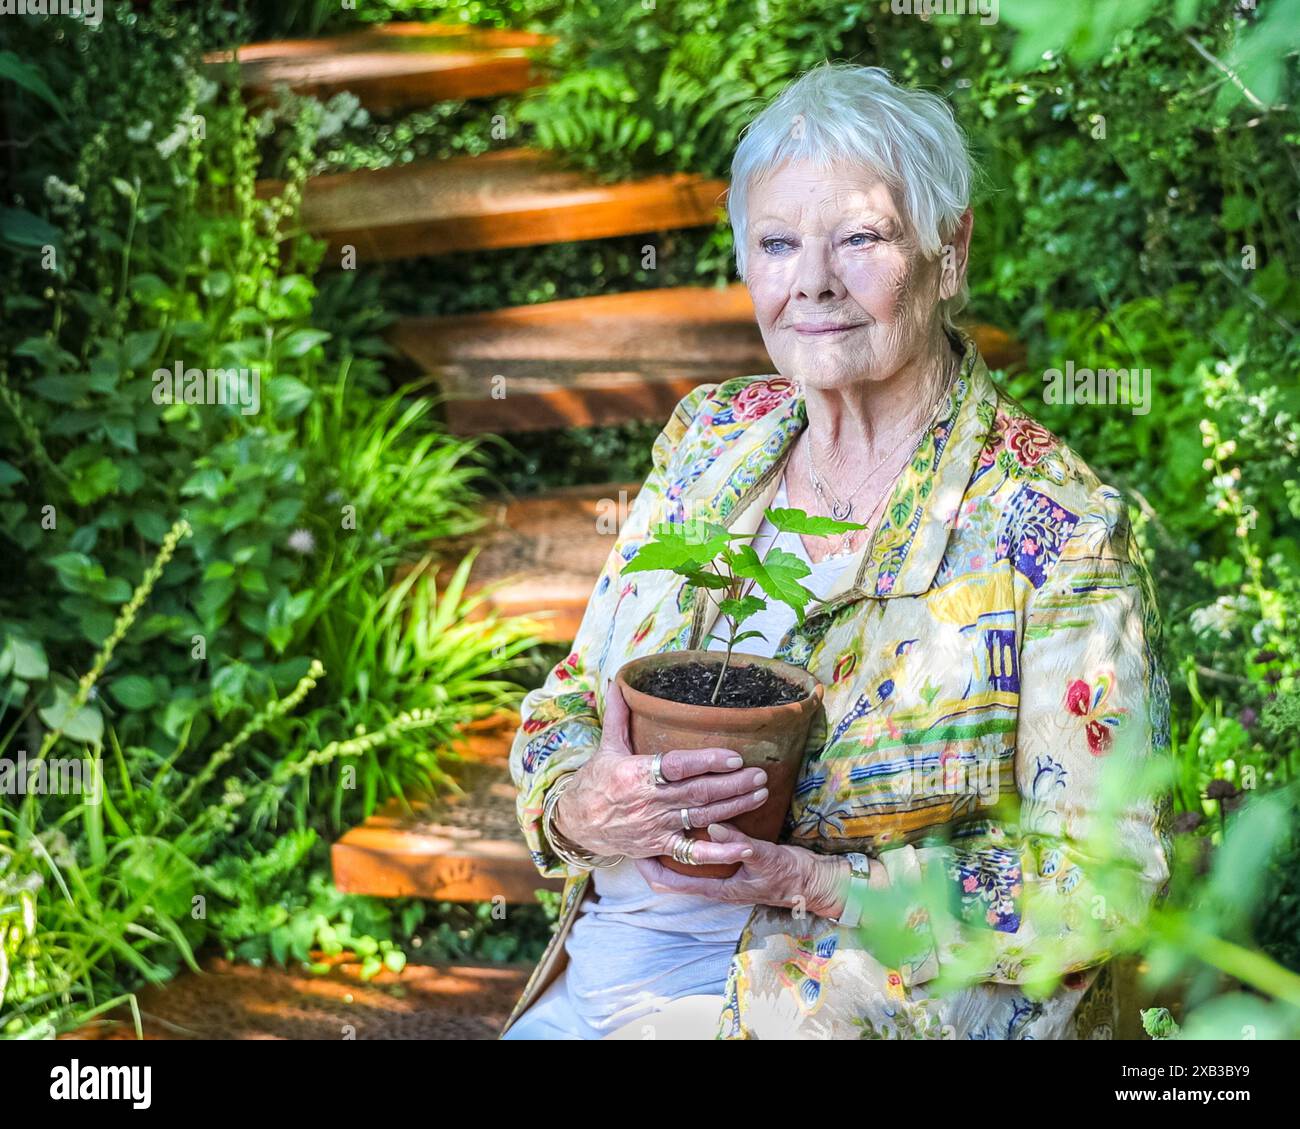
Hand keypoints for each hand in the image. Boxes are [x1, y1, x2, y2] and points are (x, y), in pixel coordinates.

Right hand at [553, 680, 768, 867]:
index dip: (707, 762)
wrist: (577, 823)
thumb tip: (620, 680)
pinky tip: (741, 848)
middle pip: (697, 792)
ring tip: (760, 795)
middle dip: (733, 784)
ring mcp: (656, 827)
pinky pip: (690, 854)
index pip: (677, 766)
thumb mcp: (606, 746)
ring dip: (734, 807)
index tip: (734, 757)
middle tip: (760, 775)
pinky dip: (717, 854)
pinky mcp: (658, 847)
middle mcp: (648, 801)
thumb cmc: (596, 780)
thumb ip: (618, 714)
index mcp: (636, 773)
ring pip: (701, 817)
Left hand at [632, 824, 851, 917]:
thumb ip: (739, 844)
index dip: (650, 869)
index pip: (673, 883)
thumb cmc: (790, 875)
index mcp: (718, 888)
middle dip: (653, 856)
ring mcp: (722, 875)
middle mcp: (714, 883)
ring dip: (669, 849)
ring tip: (652, 825)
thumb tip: (712, 828)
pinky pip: (701, 856)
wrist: (813, 883)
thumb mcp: (766, 858)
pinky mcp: (731, 864)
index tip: (633, 850)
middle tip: (635, 831)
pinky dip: (689, 844)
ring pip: (685, 864)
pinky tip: (685, 824)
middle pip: (672, 874)